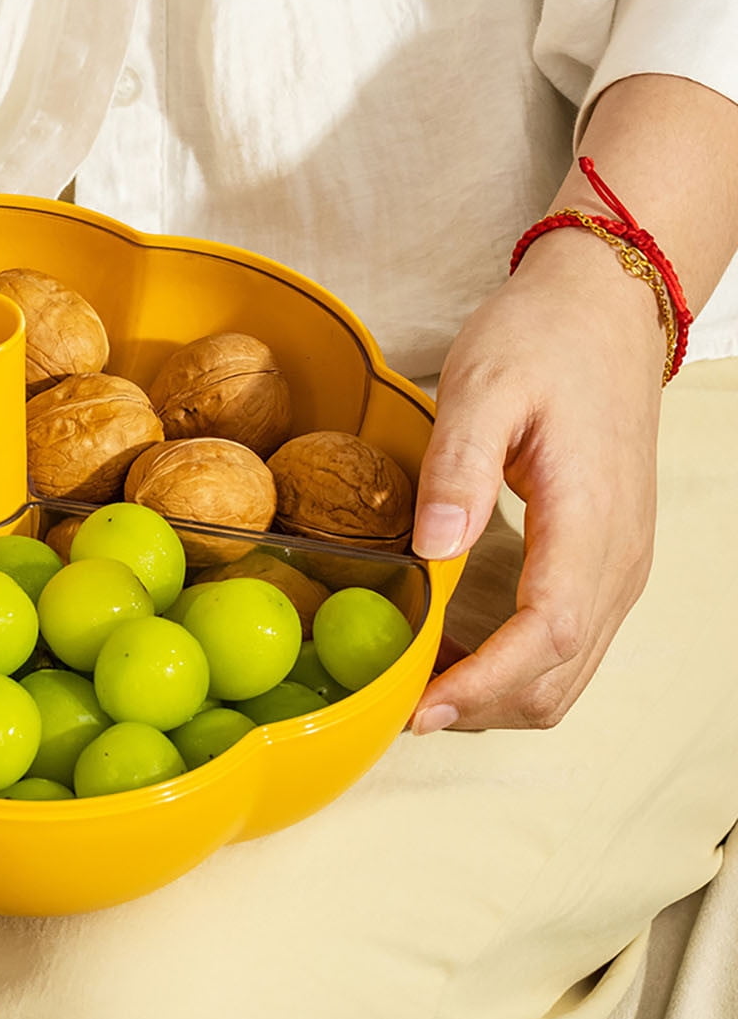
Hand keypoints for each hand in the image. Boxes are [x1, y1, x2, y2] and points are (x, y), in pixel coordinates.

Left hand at [408, 228, 665, 732]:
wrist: (605, 312)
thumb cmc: (543, 340)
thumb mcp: (485, 384)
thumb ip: (461, 466)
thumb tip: (435, 548)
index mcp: (591, 520)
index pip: (550, 635)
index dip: (485, 683)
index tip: (420, 706)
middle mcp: (618, 559)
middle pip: (560, 676)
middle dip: (482, 706)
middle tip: (399, 703)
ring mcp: (619, 564)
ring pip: (568, 672)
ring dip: (497, 696)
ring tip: (420, 685)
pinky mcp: (606, 559)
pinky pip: (569, 643)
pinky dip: (516, 667)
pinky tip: (459, 651)